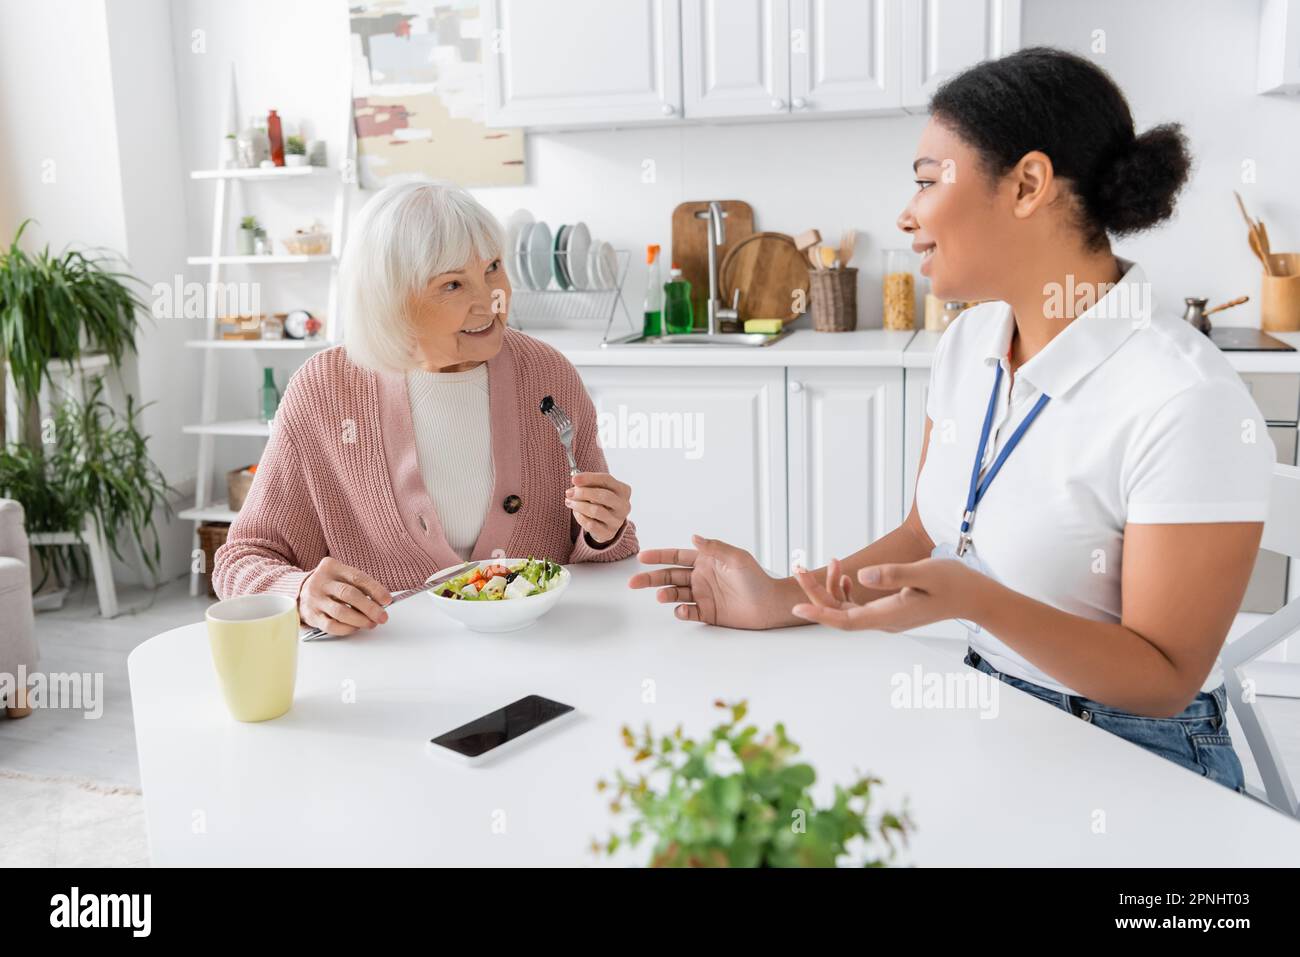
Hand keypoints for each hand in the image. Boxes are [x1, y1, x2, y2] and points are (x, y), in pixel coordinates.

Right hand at [299, 557, 391, 636]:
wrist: (299, 591)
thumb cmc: (329, 585)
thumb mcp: (341, 576)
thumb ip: (359, 586)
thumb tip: (381, 602)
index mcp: (332, 567)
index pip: (357, 578)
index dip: (375, 589)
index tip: (387, 600)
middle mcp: (321, 582)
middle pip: (349, 594)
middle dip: (369, 608)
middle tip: (382, 617)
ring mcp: (314, 599)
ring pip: (340, 612)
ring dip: (360, 620)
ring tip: (371, 624)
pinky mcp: (311, 615)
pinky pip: (331, 625)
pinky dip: (346, 629)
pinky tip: (355, 628)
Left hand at [565, 471, 630, 543]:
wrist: (606, 524)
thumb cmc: (601, 502)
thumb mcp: (598, 489)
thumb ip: (589, 484)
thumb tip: (576, 480)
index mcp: (623, 490)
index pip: (607, 480)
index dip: (589, 478)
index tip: (574, 479)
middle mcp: (623, 506)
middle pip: (603, 496)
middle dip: (583, 493)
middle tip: (569, 492)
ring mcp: (617, 521)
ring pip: (596, 511)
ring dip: (579, 505)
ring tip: (569, 502)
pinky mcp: (608, 533)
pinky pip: (591, 524)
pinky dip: (580, 517)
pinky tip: (576, 512)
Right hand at [628, 535, 791, 629]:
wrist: (769, 605)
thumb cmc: (756, 578)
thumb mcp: (736, 558)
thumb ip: (715, 548)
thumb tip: (694, 537)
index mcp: (706, 561)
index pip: (676, 557)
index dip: (659, 556)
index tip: (642, 557)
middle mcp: (701, 577)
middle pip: (669, 576)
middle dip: (650, 578)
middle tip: (633, 582)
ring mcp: (703, 595)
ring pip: (675, 594)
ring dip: (665, 594)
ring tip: (661, 596)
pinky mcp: (707, 612)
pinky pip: (688, 612)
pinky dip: (681, 612)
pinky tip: (681, 610)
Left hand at [791, 556, 985, 631]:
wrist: (975, 597)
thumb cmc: (954, 582)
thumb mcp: (925, 572)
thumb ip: (893, 574)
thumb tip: (862, 576)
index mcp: (890, 616)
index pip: (846, 620)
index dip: (819, 614)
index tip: (795, 608)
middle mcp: (884, 622)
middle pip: (840, 614)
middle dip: (816, 593)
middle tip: (798, 567)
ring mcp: (886, 619)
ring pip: (847, 610)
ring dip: (831, 589)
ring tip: (831, 561)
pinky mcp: (890, 612)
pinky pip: (859, 607)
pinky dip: (846, 591)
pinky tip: (844, 574)